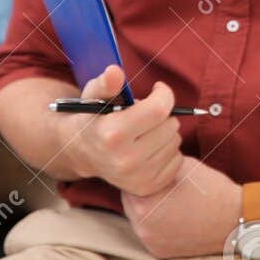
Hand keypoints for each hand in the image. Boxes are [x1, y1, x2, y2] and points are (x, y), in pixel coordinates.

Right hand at [61, 65, 181, 195]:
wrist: (81, 153)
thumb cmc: (92, 118)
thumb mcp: (94, 96)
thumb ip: (106, 83)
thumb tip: (115, 71)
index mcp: (112, 134)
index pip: (160, 109)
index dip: (164, 93)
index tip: (157, 89)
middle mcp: (125, 160)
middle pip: (171, 125)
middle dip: (162, 114)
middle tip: (143, 116)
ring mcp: (137, 177)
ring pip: (176, 141)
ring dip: (164, 132)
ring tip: (142, 133)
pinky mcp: (148, 187)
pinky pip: (178, 160)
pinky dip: (168, 151)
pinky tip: (148, 149)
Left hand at [122, 156, 241, 259]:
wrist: (236, 220)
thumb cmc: (213, 190)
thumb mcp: (184, 167)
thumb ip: (159, 166)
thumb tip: (146, 160)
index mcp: (144, 202)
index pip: (128, 182)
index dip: (140, 173)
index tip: (150, 170)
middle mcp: (141, 226)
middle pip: (130, 202)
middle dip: (143, 192)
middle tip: (162, 185)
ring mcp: (149, 242)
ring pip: (139, 219)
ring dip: (149, 209)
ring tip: (171, 201)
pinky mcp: (159, 253)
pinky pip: (150, 234)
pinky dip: (158, 225)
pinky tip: (176, 216)